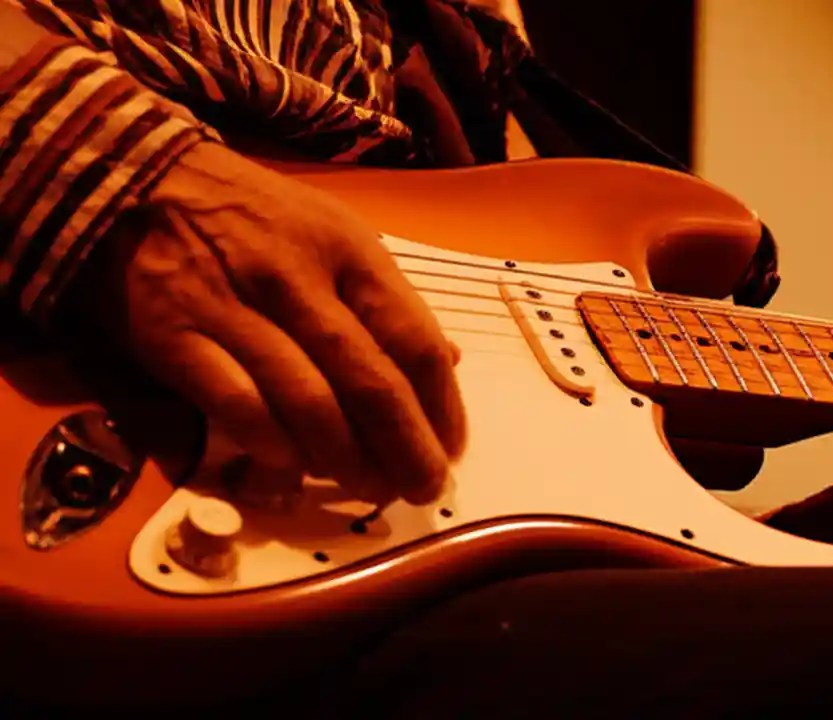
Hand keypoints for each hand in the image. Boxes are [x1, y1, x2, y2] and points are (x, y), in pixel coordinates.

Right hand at [69, 142, 465, 505]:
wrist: (135, 178)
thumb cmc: (254, 215)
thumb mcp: (335, 233)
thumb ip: (387, 299)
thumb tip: (449, 361)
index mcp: (349, 252)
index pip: (415, 340)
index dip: (441, 405)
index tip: (451, 447)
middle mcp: (298, 280)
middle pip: (370, 382)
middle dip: (406, 448)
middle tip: (422, 489)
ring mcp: (234, 308)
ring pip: (308, 402)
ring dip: (346, 459)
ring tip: (369, 489)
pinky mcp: (174, 336)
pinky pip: (236, 404)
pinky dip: (272, 445)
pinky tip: (293, 468)